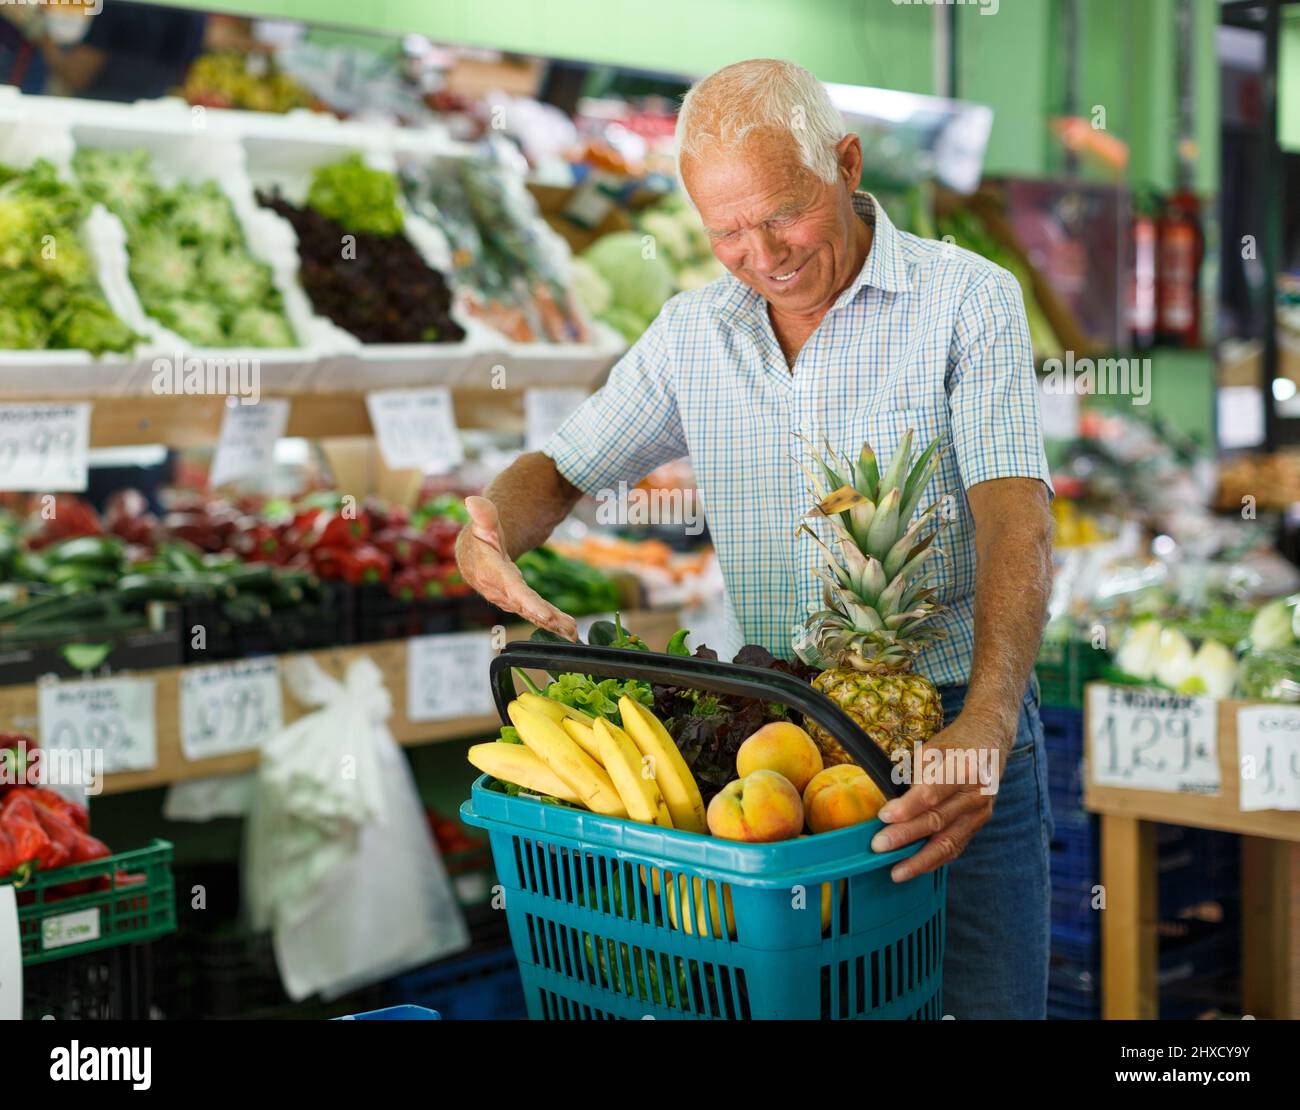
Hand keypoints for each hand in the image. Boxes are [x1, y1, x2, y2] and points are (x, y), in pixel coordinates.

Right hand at [456, 495, 577, 640]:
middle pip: (525, 606)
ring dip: (553, 624)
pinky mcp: (515, 603)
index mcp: (489, 571)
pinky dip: (550, 623)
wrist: (472, 554)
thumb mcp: (483, 521)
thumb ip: (482, 514)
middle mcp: (497, 591)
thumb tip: (473, 501)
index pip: (511, 588)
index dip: (528, 602)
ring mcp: (506, 600)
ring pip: (531, 612)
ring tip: (573, 632)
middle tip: (569, 629)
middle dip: (547, 618)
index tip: (545, 615)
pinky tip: (567, 631)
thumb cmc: (480, 535)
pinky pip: (534, 613)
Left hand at [869, 712, 1012, 881]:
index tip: (884, 816)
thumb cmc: (955, 744)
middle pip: (937, 820)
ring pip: (948, 842)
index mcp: (963, 769)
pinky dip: (934, 860)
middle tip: (879, 846)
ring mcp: (980, 813)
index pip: (931, 792)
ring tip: (896, 872)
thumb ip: (915, 776)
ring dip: (920, 859)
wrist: (990, 742)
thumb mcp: (933, 749)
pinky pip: (955, 847)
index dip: (907, 807)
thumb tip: (892, 805)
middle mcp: (975, 794)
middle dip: (906, 836)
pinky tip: (914, 868)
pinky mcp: (978, 826)